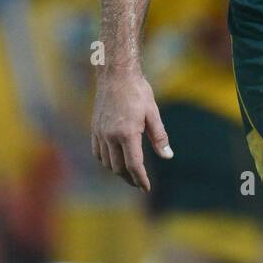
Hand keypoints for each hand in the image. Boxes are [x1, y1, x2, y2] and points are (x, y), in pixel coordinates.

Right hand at [91, 66, 171, 191]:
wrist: (116, 74)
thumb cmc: (138, 91)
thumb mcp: (153, 113)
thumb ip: (159, 136)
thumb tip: (168, 156)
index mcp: (127, 133)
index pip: (134, 165)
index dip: (141, 179)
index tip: (146, 188)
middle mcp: (110, 136)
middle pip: (119, 168)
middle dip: (130, 178)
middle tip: (140, 183)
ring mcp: (100, 133)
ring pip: (107, 162)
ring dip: (118, 171)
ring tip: (129, 174)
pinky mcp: (94, 128)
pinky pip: (98, 152)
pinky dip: (106, 161)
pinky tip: (114, 161)